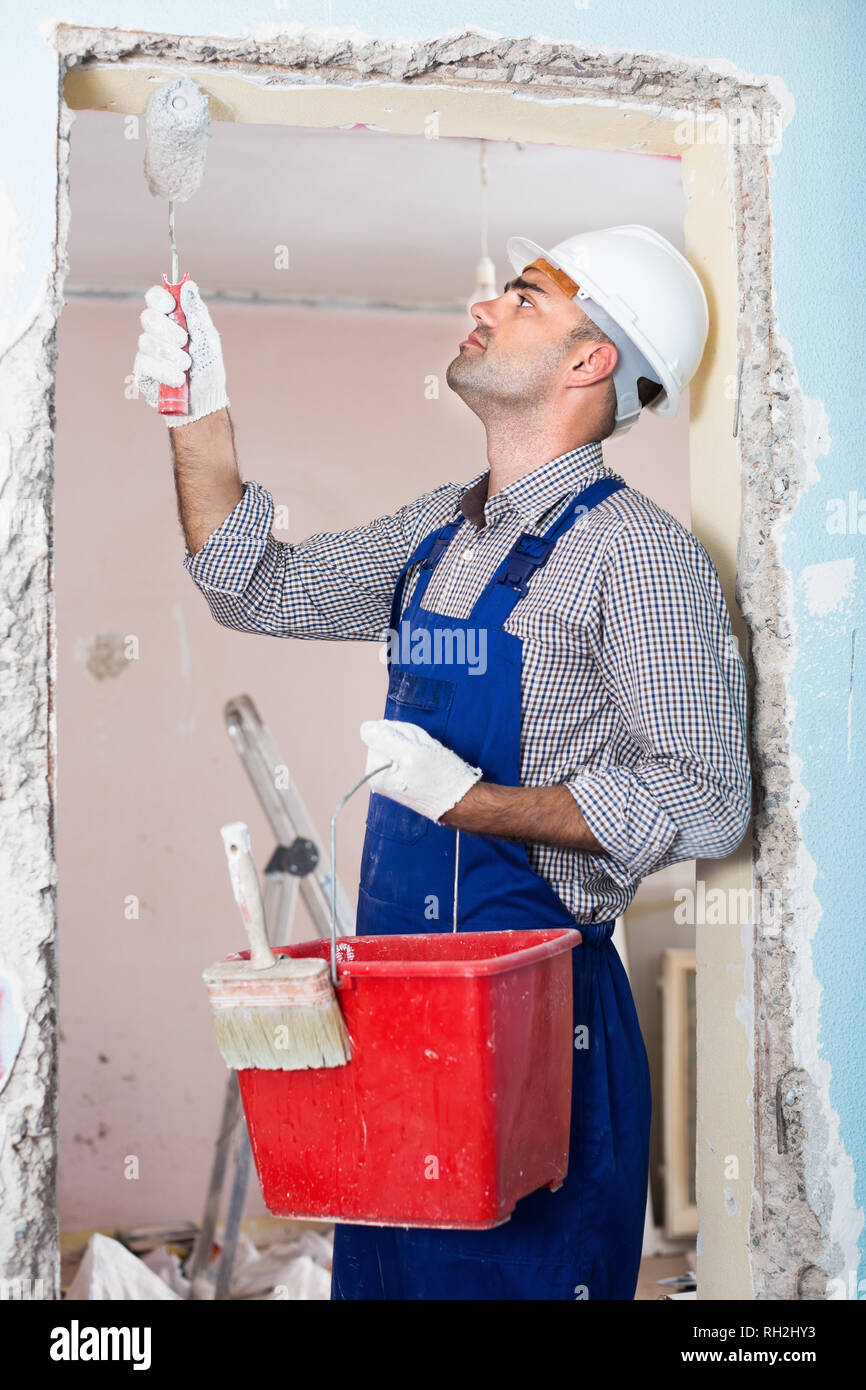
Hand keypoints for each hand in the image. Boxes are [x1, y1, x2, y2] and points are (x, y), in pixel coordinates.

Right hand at [133, 279, 228, 426]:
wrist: (205, 402)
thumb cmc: (208, 369)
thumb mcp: (208, 339)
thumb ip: (197, 314)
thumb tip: (189, 287)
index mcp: (172, 320)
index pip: (155, 298)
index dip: (159, 298)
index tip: (171, 307)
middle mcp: (156, 333)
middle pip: (148, 318)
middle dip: (168, 330)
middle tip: (184, 343)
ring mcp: (147, 352)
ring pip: (146, 341)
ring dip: (170, 354)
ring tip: (186, 366)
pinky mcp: (142, 372)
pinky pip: (145, 363)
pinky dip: (164, 371)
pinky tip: (177, 379)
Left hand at [361, 720, 481, 823]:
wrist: (460, 801)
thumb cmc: (438, 778)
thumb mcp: (410, 752)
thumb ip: (384, 738)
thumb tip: (365, 727)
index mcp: (374, 770)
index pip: (381, 732)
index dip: (401, 734)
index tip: (414, 749)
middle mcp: (379, 775)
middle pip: (390, 737)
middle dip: (410, 739)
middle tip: (425, 755)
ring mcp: (392, 776)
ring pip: (403, 742)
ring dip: (419, 745)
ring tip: (429, 761)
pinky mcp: (405, 776)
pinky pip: (411, 753)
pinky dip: (423, 752)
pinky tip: (431, 764)